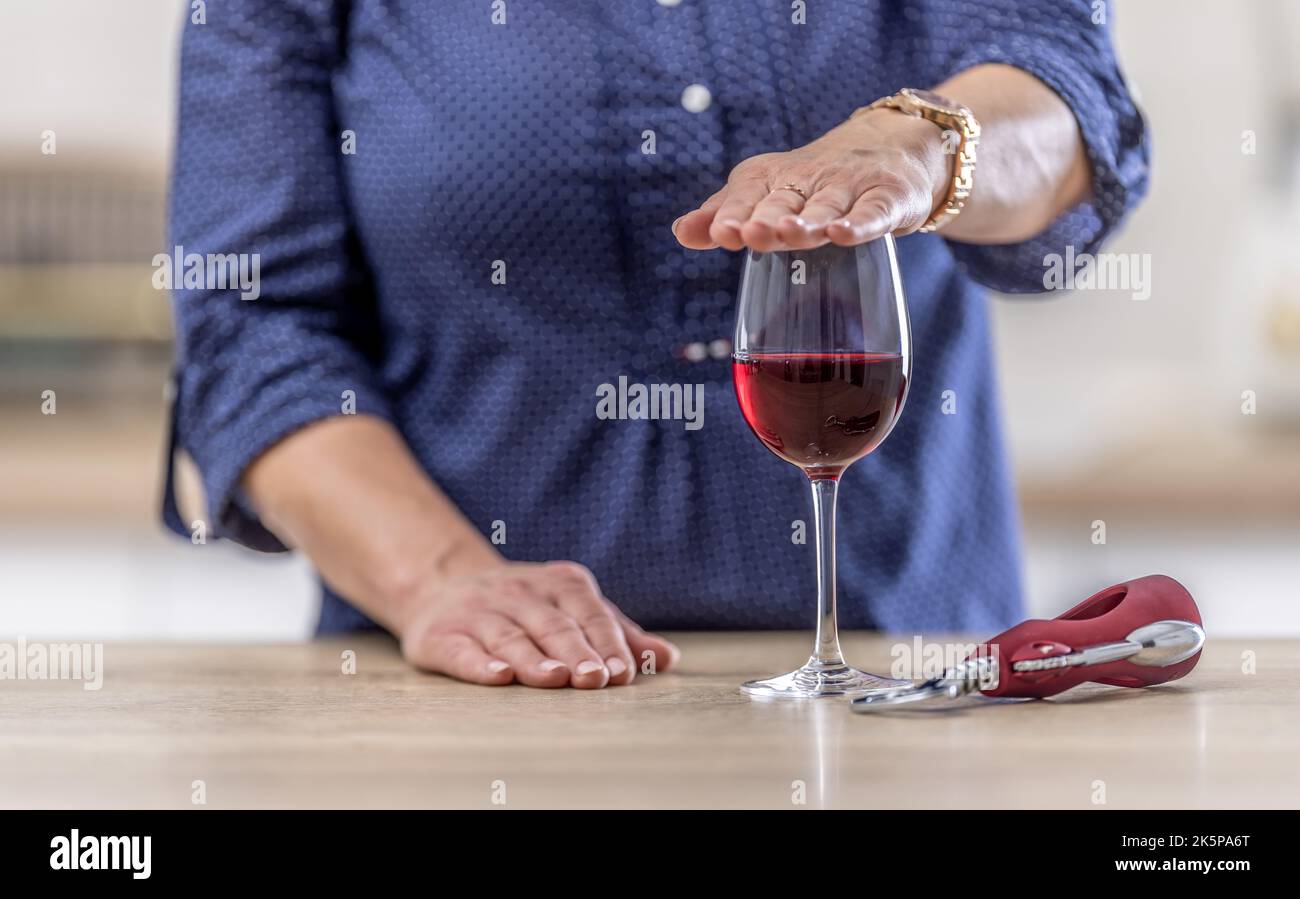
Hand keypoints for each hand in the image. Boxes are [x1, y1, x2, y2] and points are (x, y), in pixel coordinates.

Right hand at [398, 560, 680, 687]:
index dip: (606, 642)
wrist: (441, 587)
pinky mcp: (443, 635)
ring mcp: (479, 612)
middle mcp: (519, 593)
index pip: (589, 613)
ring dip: (535, 659)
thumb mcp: (572, 609)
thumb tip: (668, 658)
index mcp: (559, 584)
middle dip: (577, 652)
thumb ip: (618, 633)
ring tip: (557, 678)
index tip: (623, 672)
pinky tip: (499, 677)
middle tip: (596, 679)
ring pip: (511, 637)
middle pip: (553, 626)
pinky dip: (480, 665)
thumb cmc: (526, 608)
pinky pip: (463, 650)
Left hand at [673, 109, 950, 251]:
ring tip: (788, 232)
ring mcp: (849, 188)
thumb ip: (725, 214)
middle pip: (783, 202)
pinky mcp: (887, 198)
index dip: (734, 214)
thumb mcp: (767, 193)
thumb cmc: (815, 182)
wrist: (891, 147)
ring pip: (824, 207)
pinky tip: (843, 233)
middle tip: (748, 233)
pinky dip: (859, 223)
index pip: (748, 195)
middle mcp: (809, 180)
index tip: (721, 233)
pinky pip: (873, 212)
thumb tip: (680, 233)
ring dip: (807, 221)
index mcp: (773, 178)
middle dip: (765, 218)